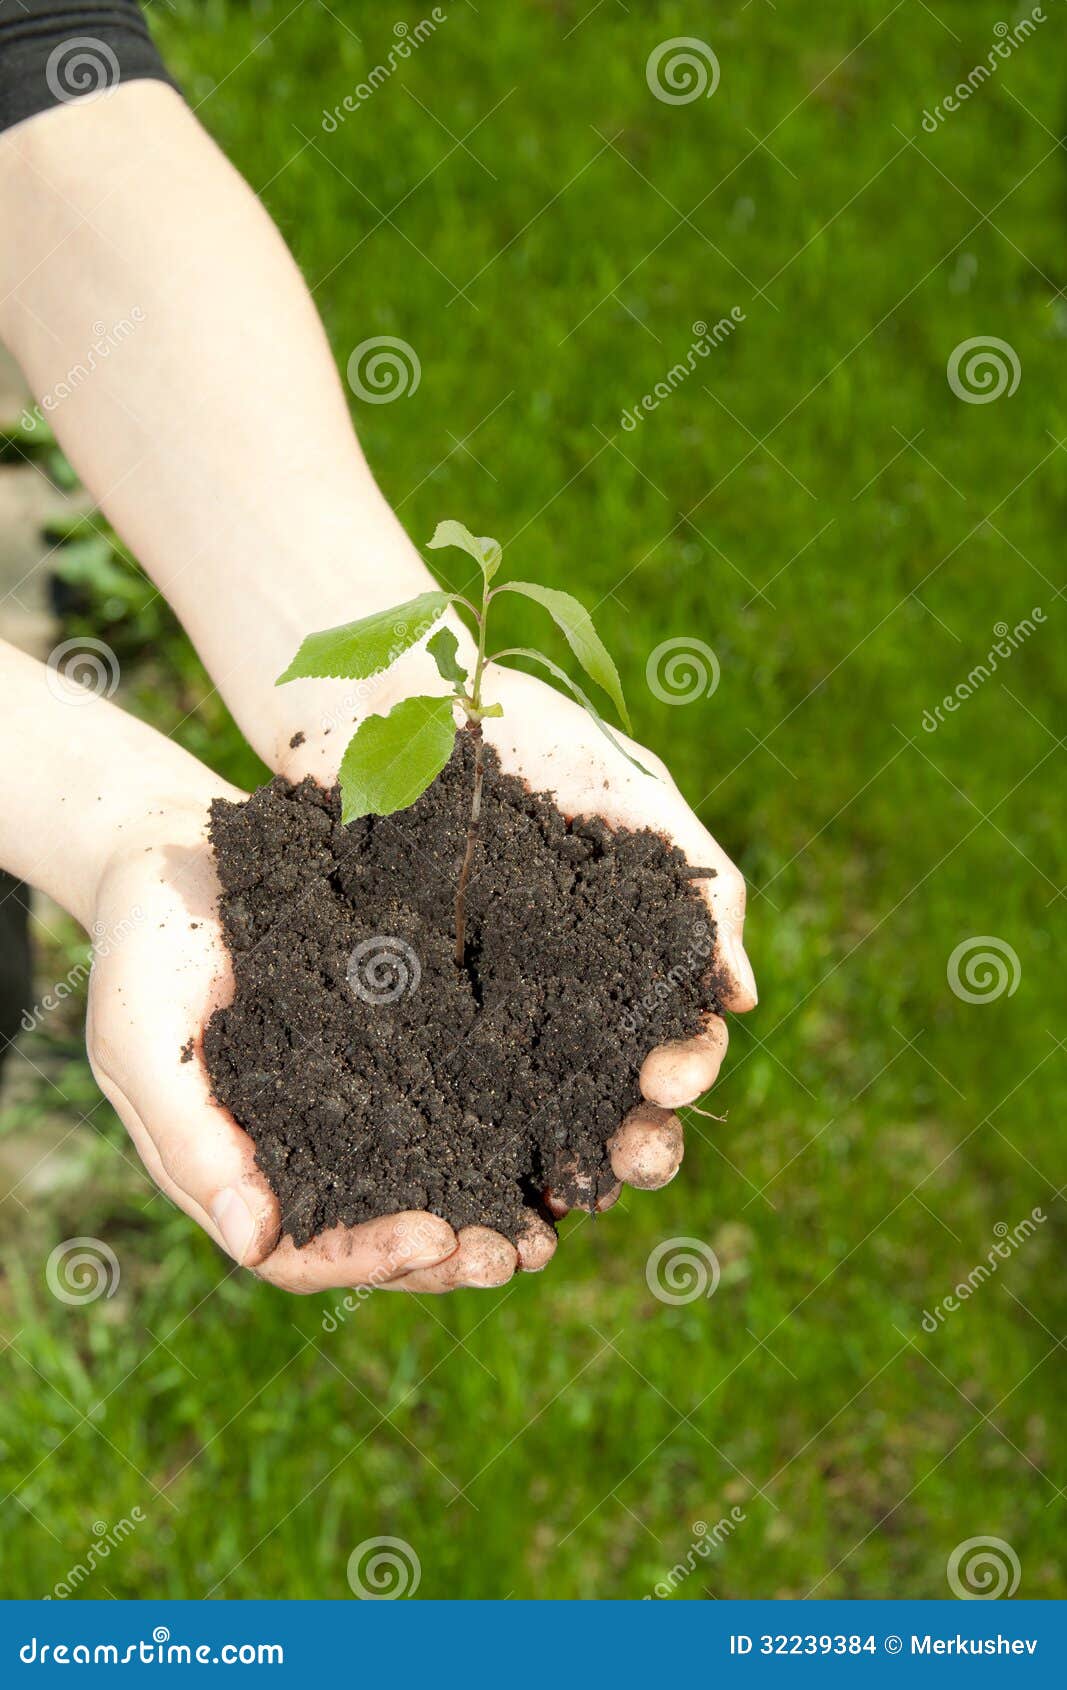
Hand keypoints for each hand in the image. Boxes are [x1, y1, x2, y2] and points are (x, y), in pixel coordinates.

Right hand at [86, 792, 556, 1293]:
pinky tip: (563, 1129)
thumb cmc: (145, 947)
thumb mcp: (143, 1041)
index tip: (438, 1239)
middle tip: (522, 1254)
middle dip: (454, 1255)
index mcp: (244, 1169)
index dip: (372, 1259)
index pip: (308, 1253)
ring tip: (557, 1219)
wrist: (178, 849)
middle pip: (384, 1232)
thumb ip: (189, 1139)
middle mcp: (311, 1149)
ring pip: (432, 1179)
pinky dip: (507, 1128)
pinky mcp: (401, 1042)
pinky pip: (459, 1097)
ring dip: (492, 1209)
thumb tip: (254, 1244)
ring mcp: (359, 1099)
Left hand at [279, 648, 756, 1220]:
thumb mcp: (628, 786)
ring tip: (566, 1195)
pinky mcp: (406, 1009)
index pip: (675, 1031)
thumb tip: (742, 995)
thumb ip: (694, 881)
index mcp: (625, 947)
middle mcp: (562, 993)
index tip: (670, 1077)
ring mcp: (483, 1008)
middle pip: (613, 1093)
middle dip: (637, 1137)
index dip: (685, 1063)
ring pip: (532, 1112)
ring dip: (560, 1162)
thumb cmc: (524, 724)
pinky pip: (436, 1091)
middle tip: (634, 1160)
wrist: (392, 693)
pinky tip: (466, 1178)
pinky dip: (457, 1142)